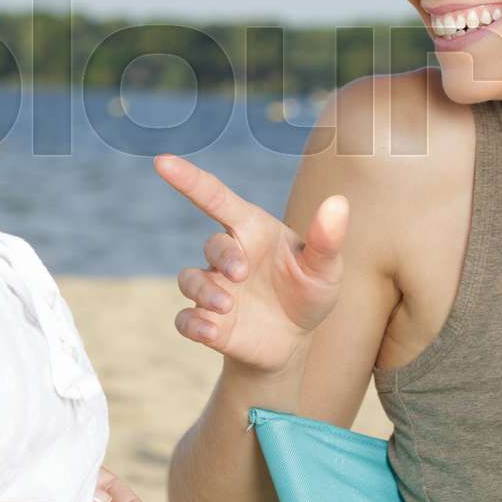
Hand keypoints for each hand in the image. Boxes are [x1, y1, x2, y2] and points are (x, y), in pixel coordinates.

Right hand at [153, 154, 347, 373]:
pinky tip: (210, 331)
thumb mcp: (326, 269)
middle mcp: (229, 255)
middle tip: (241, 274)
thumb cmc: (309, 292)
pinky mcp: (206, 321)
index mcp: (253, 230)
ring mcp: (215, 288)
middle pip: (211, 245)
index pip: (216, 198)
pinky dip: (193, 324)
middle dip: (222, 256)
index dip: (188, 179)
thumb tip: (338, 202)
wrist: (295, 340)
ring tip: (227, 306)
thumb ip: (327, 239)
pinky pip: (184, 319)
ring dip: (204, 291)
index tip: (162, 162)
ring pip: (190, 280)